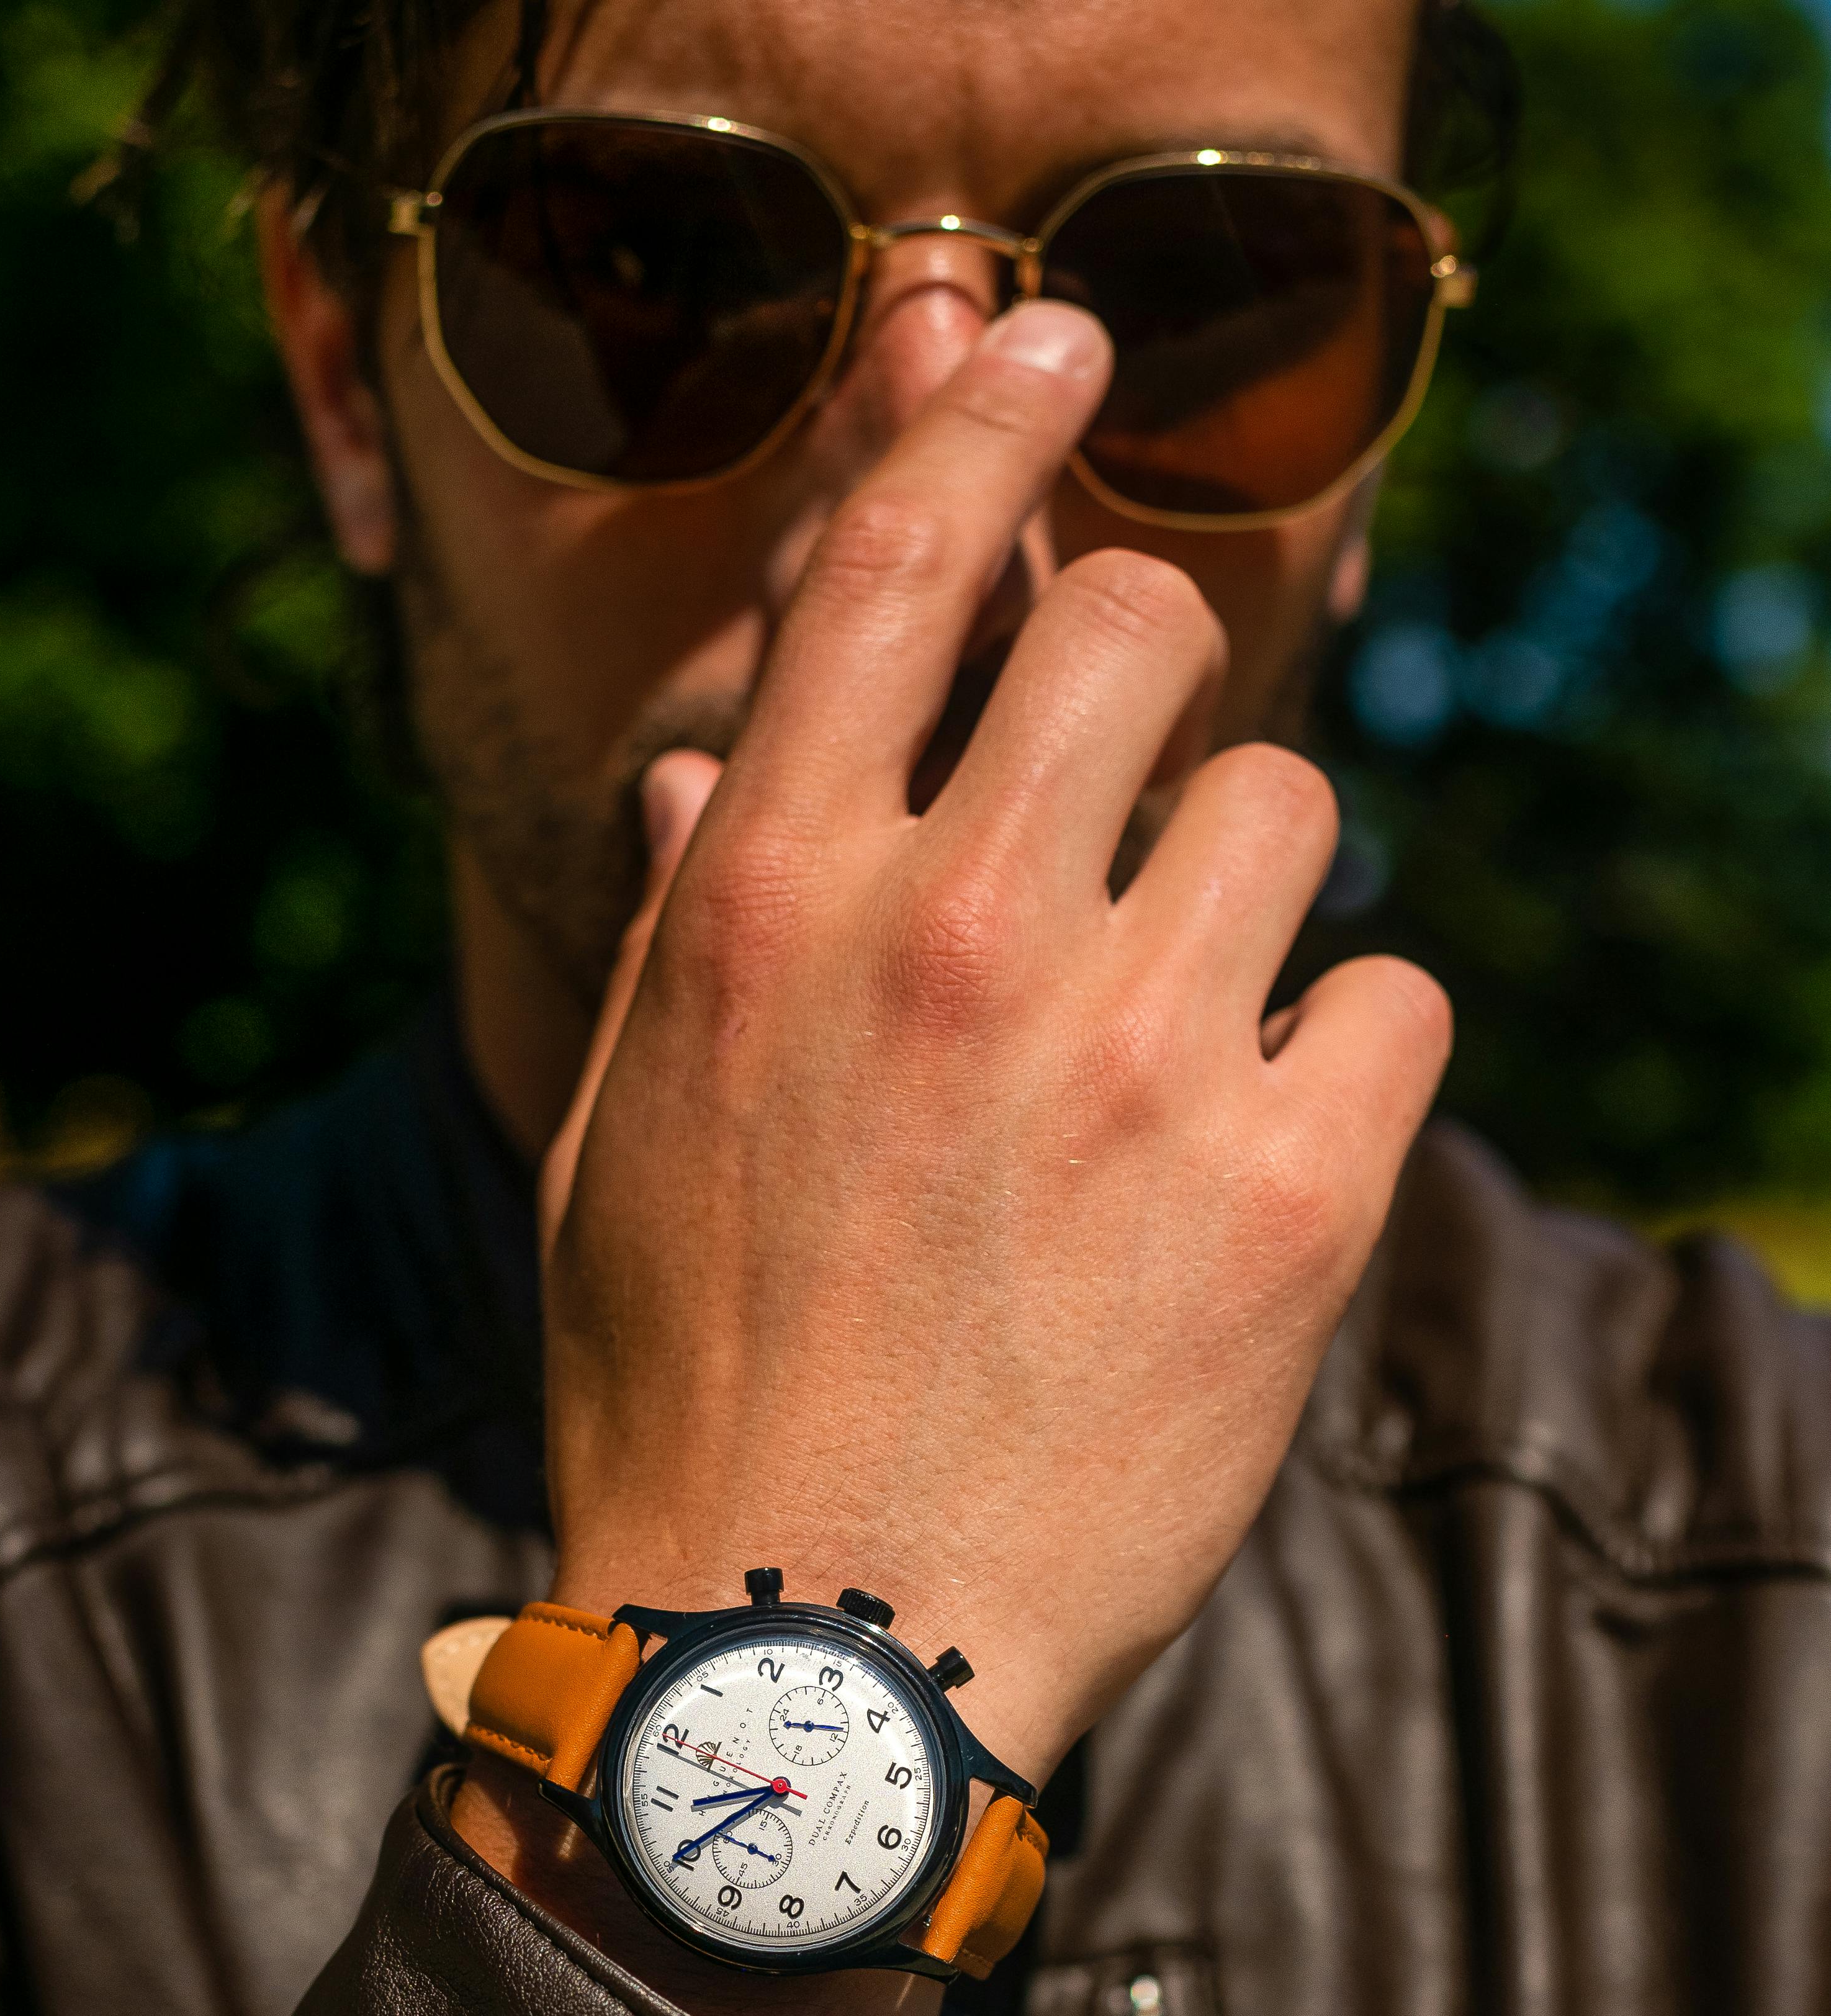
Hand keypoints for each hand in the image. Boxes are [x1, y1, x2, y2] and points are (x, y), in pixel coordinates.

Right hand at [535, 297, 1450, 1793]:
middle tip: (1128, 813)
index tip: (1047, 343)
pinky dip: (1345, 1057)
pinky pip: (1398, 992)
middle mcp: (952, 940)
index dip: (985, 409)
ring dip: (1244, 895)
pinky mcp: (1293, 1194)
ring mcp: (1134, 1060)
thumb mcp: (625, 1141)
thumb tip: (719, 766)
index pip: (901, 550)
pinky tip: (1255, 1163)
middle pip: (1139, 633)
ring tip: (1177, 1047)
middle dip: (1146, 688)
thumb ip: (690, 926)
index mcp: (771, 903)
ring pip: (1287, 805)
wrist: (807, 1664)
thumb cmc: (693, 1395)